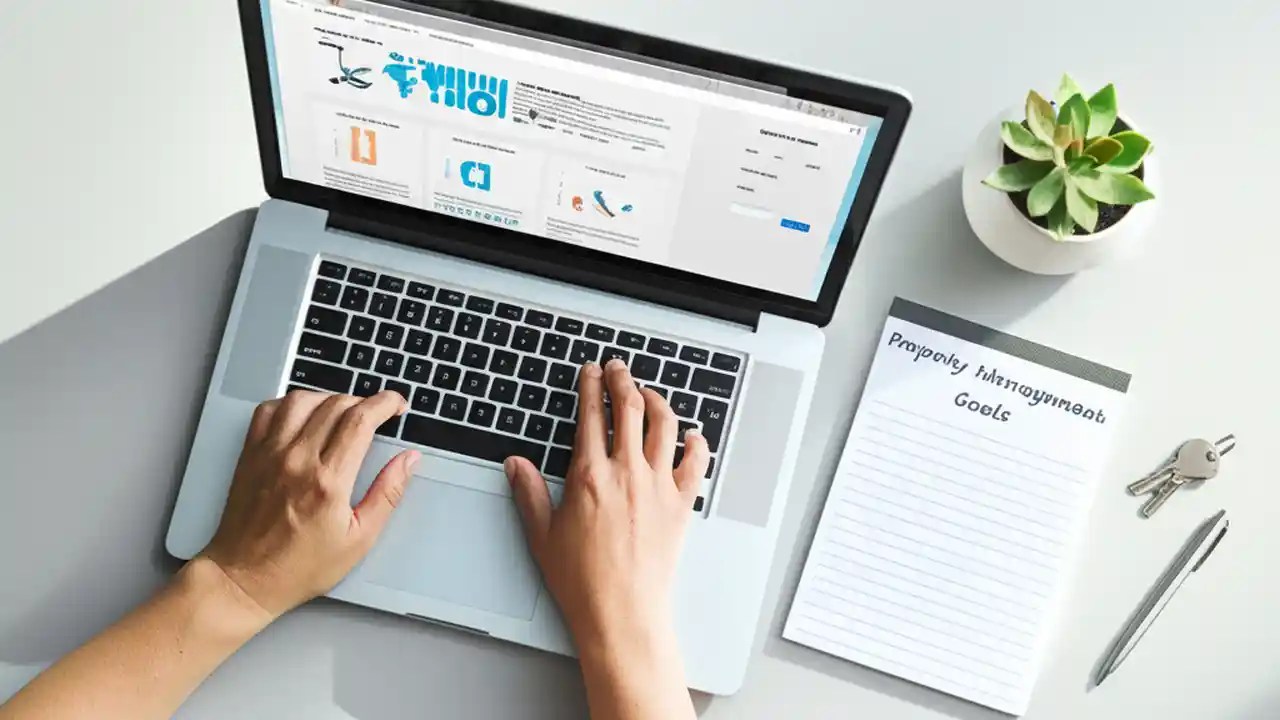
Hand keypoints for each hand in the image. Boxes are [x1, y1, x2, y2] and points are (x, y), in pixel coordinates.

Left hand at [200, 389, 419, 617]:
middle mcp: (297, 460)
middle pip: (336, 404)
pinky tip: (303, 416)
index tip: (396, 405)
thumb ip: (387, 494)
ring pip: (302, 399)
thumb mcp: (359, 539)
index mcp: (328, 481)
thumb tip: (408, 462)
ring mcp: (270, 454)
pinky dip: (290, 404)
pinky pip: (269, 410)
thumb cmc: (299, 567)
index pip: (361, 420)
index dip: (385, 403)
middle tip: (376, 413)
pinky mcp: (250, 455)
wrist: (244, 579)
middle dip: (364, 401)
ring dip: (329, 398)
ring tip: (342, 412)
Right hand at [505, 359, 708, 647]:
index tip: (590, 373)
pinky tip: (692, 436)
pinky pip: (696, 464)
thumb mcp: (542, 535)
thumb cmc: (582, 581)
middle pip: (630, 409)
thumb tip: (516, 465)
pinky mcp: (681, 505)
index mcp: (589, 476)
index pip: (591, 415)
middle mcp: (626, 474)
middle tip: (618, 368)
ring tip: (649, 392)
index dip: (590, 387)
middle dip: (623, 380)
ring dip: (658, 401)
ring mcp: (658, 487)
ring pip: (664, 426)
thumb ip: (529, 494)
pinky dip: (696, 444)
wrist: (621, 612)